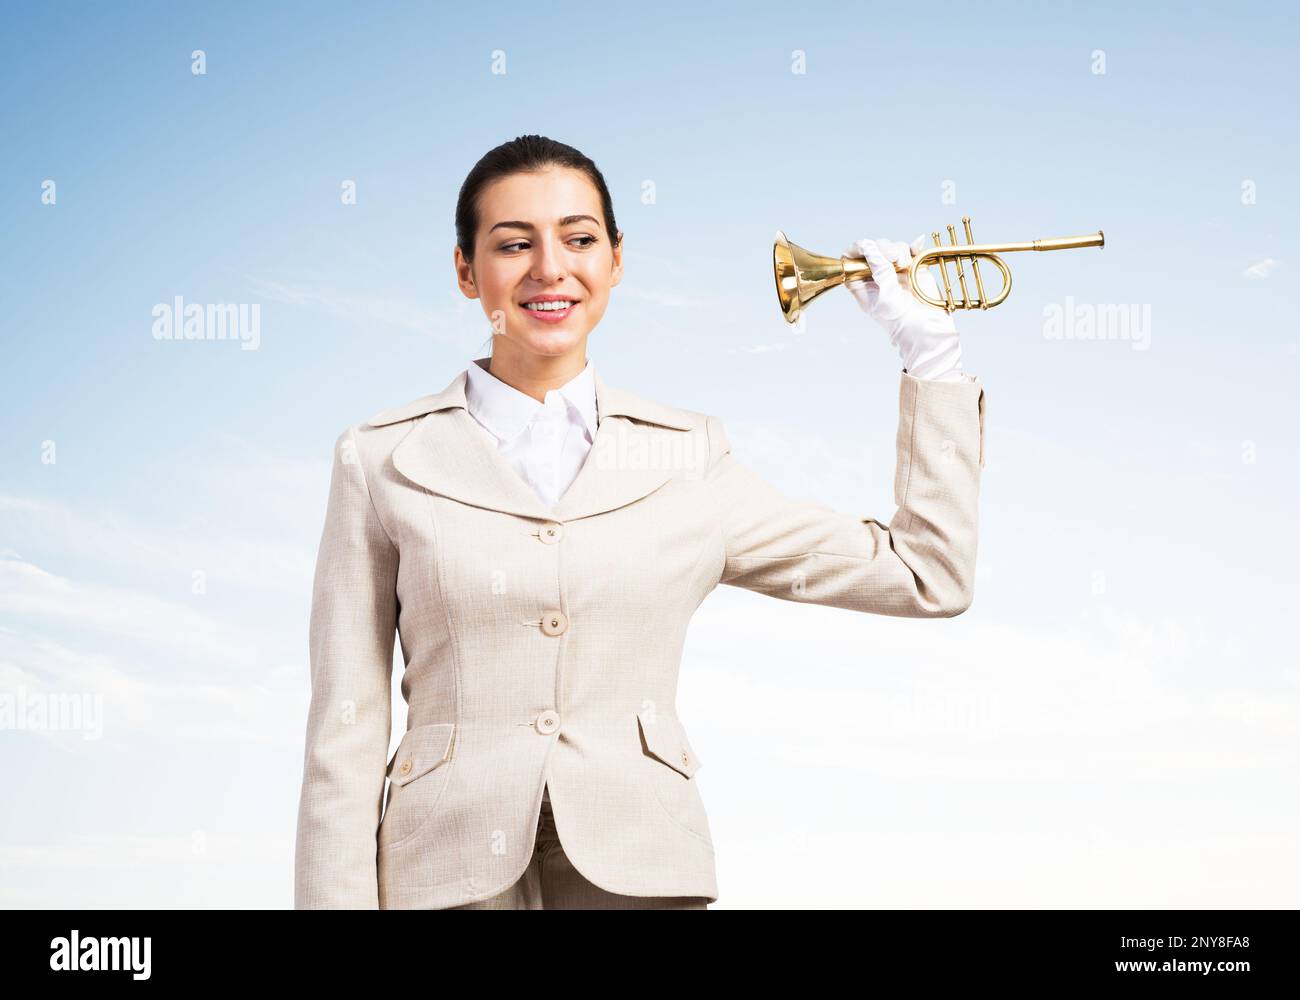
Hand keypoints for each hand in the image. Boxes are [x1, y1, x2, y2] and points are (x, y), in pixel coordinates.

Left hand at [843, 235, 965, 380]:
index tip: (866, 246)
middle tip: (894, 259)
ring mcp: (894, 270)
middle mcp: (876, 275)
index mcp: (861, 284)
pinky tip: (916, 247)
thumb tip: (868, 246)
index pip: (850, 260)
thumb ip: (878, 269)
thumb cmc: (901, 320)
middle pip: (873, 248)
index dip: (856, 249)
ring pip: (892, 247)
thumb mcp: (886, 295)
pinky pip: (910, 250)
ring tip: (906, 266)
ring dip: (899, 251)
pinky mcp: (912, 267)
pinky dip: (913, 247)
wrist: (928, 328)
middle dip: (883, 248)